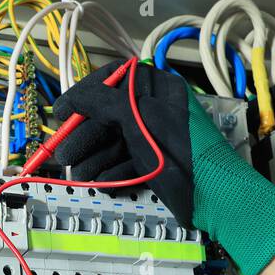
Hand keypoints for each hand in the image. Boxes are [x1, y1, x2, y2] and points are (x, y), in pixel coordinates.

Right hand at [52, 59, 274, 274]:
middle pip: (108, 115)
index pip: (113, 78)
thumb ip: (102, 102)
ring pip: (115, 142)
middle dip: (85, 136)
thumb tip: (72, 100)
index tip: (62, 113)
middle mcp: (156, 108)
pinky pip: (127, 163)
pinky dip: (112, 173)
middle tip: (64, 155)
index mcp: (158, 87)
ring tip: (80, 176)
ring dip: (94, 159)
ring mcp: (156, 138)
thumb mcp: (138, 118)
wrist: (212, 197)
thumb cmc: (178, 150)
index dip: (84, 94)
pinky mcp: (156, 164)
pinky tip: (103, 184)